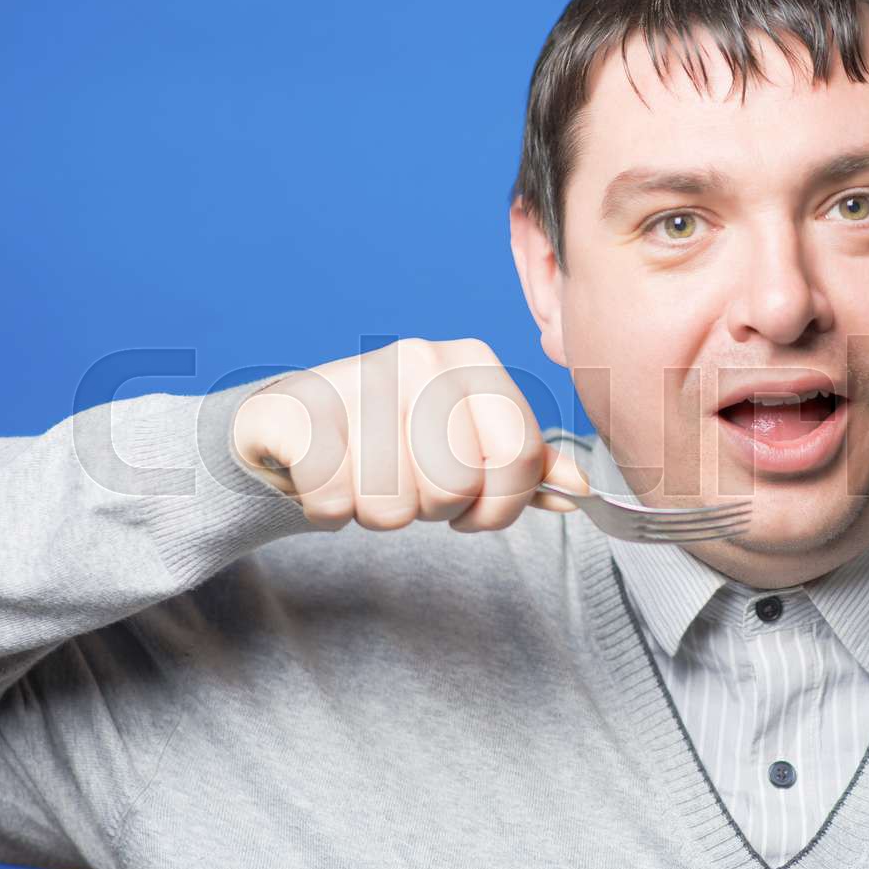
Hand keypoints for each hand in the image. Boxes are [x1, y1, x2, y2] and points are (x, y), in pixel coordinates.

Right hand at [230, 337, 588, 530]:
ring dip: (376, 512)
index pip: (521, 459)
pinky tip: (325, 479)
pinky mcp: (300, 413)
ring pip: (395, 504)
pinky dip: (329, 510)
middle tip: (406, 485)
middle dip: (431, 508)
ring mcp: (360, 377)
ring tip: (363, 478)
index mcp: (473, 362)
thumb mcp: (465, 446)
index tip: (470, 509)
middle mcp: (421, 357)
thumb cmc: (390, 441)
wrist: (289, 427)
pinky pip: (336, 502)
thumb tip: (580, 487)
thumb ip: (523, 466)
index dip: (498, 507)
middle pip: (458, 486)